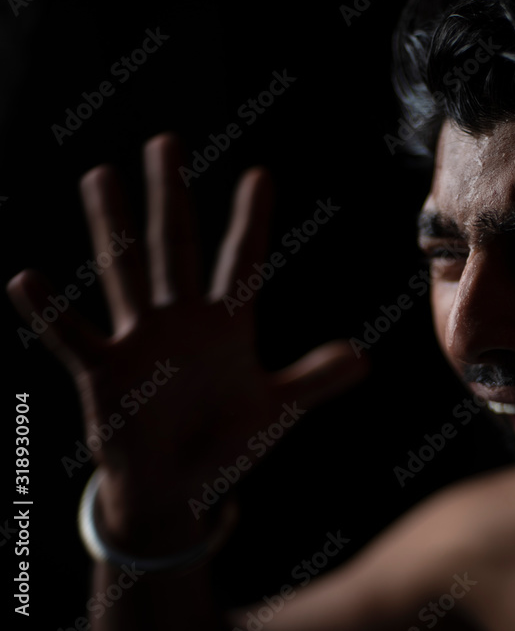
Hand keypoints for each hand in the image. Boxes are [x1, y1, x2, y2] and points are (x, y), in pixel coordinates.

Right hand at [7, 134, 368, 545]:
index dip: (251, 220)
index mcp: (226, 325)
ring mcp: (141, 341)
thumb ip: (314, 380)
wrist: (179, 489)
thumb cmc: (225, 444)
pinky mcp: (105, 372)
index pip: (241, 261)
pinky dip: (50, 313)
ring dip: (113, 226)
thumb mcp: (276, 408)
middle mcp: (182, 321)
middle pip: (177, 246)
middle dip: (172, 196)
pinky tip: (25, 279)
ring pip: (126, 271)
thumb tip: (365, 360)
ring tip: (100, 175)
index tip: (260, 174)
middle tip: (166, 142)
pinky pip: (75, 336)